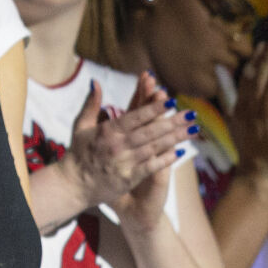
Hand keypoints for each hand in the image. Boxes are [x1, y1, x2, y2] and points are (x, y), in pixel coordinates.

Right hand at [63, 72, 186, 214]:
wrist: (74, 185)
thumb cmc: (79, 153)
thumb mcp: (81, 126)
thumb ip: (91, 103)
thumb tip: (95, 81)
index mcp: (108, 130)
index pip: (135, 116)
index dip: (153, 107)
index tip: (170, 99)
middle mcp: (118, 145)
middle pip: (150, 131)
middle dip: (172, 121)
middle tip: (191, 114)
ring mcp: (125, 162)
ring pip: (155, 147)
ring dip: (175, 138)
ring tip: (192, 130)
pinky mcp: (129, 178)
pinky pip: (151, 166)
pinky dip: (166, 159)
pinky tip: (180, 152)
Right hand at [230, 38, 267, 186]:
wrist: (258, 176)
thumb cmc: (249, 146)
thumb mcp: (233, 118)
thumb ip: (228, 94)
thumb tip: (220, 71)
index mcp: (240, 108)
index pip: (247, 80)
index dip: (255, 61)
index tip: (262, 45)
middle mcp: (252, 113)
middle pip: (260, 82)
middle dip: (267, 61)